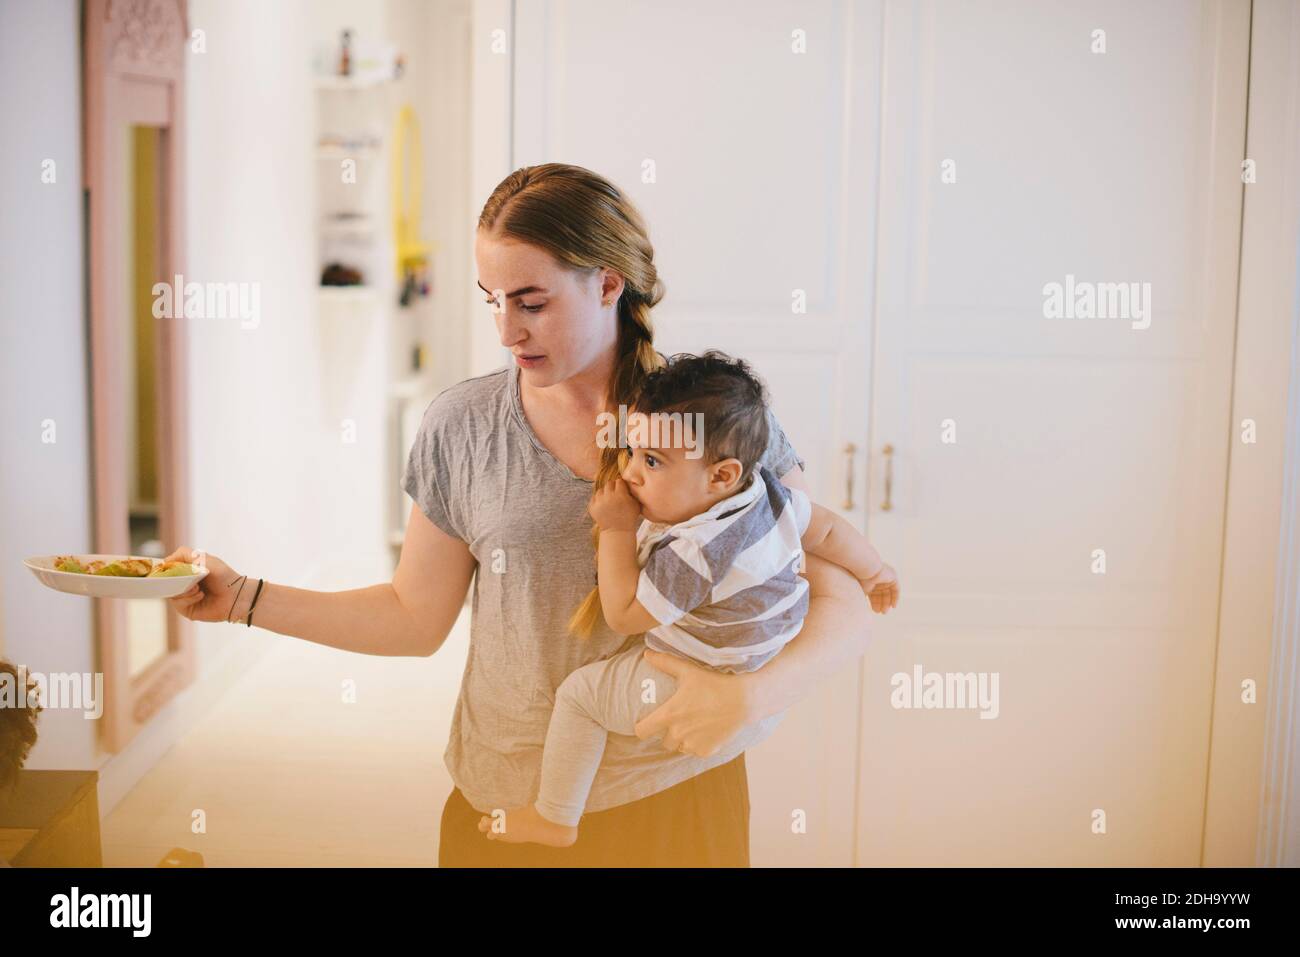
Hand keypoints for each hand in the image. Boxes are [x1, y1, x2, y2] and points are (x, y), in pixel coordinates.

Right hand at [163, 547, 249, 622]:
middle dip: (172, 579)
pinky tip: (200, 595)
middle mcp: (183, 585)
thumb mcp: (204, 558)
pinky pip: (178, 603)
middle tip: (182, 578)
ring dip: (183, 589)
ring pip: (170, 593)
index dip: (164, 569)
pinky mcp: (187, 610)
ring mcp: (185, 598)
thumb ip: (184, 554)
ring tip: (197, 587)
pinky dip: (188, 598)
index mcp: (186, 573)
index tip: (164, 568)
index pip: (167, 570)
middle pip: (165, 582)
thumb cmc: (224, 576)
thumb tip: (165, 561)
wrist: (237, 596)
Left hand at [587, 478, 642, 531]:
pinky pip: (594, 498)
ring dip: (605, 493)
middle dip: (613, 487)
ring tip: (609, 500)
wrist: (617, 531)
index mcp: (620, 495)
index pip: (619, 481)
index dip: (621, 485)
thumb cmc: (629, 517)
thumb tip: (628, 483)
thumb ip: (632, 492)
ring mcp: (598, 502)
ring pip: (600, 490)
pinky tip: (604, 505)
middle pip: (609, 484)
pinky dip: (598, 500)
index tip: (622, 490)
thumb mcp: (636, 504)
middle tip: (615, 494)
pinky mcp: (592, 507)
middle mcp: (608, 497)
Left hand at [633, 648, 755, 756]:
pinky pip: (695, 750)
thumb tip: (646, 654)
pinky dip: (698, 744)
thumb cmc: (713, 684)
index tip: (647, 723)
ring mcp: (692, 744)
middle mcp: (677, 734)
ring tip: (693, 724)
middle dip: (667, 732)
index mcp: (669, 715)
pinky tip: (707, 730)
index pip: (642, 732)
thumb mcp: (688, 671)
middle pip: (663, 741)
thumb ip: (665, 663)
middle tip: (679, 719)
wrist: (743, 700)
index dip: (642, 727)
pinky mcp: (706, 751)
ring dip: (682, 739)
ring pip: (679, 747)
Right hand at [860, 563, 898, 613]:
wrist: (865, 568)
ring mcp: (885, 577)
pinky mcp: (893, 576)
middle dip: (880, 604)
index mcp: (869, 580)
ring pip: (888, 593)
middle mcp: (877, 578)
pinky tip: (893, 606)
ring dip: (886, 603)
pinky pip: (896, 589)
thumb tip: (859, 609)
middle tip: (880, 613)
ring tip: (884, 612)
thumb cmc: (859, 579)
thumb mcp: (859, 591)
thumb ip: (861, 598)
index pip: (873, 593)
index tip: (874, 611)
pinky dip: (895, 598)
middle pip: (881, 594)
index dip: (874, 603)